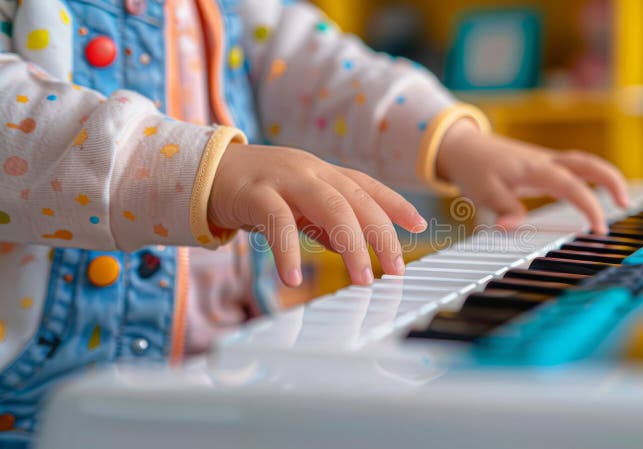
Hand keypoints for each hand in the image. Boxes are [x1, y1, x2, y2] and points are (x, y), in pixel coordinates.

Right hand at [209, 144, 427, 286]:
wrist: (204, 171)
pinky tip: (292, 278)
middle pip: (356, 199)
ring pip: (329, 206)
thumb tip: (353, 247)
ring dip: (350, 244)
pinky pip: (276, 222)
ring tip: (362, 278)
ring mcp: (283, 179)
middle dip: (380, 234)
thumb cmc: (256, 190)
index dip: (395, 203)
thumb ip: (324, 222)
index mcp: (322, 173)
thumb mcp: (297, 204)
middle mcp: (309, 171)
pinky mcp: (253, 193)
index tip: (420, 225)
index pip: (366, 185)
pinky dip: (288, 250)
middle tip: (394, 268)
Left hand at [436, 119, 628, 233]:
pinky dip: (590, 181)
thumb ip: (504, 209)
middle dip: (612, 181)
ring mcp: (547, 163)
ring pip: (585, 165)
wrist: (464, 147)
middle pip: (589, 164)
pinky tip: (592, 199)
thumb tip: (513, 227)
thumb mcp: (483, 192)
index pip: (572, 186)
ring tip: (620, 203)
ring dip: (606, 179)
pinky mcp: (544, 168)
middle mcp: (547, 162)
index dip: (589, 207)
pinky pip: (574, 171)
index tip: (599, 229)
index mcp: (536, 168)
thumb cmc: (475, 167)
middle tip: (626, 205)